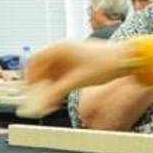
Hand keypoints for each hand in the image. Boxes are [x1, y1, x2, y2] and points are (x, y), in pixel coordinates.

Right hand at [20, 40, 135, 117]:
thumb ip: (57, 92)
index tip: (27, 91)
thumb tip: (42, 105)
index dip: (28, 76)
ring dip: (47, 86)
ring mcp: (68, 57)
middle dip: (37, 84)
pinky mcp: (75, 65)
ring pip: (49, 73)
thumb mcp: (77, 81)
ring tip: (48, 102)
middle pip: (40, 67)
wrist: (125, 60)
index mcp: (59, 48)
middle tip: (36, 100)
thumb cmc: (104, 64)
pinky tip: (58, 97)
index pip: (34, 60)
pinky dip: (56, 85)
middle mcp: (61, 51)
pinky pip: (59, 75)